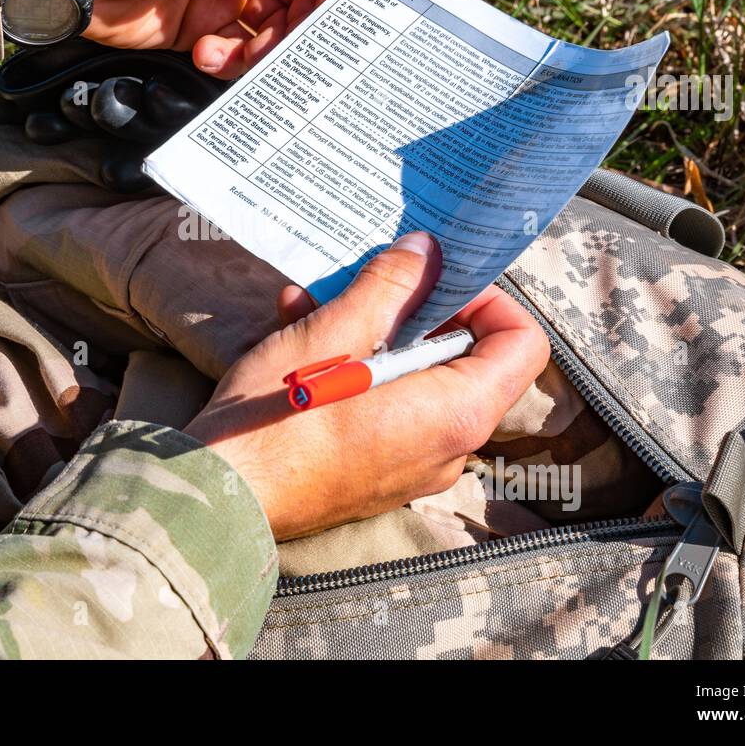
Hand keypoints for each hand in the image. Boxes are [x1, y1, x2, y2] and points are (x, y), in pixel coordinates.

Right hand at [183, 233, 549, 539]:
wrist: (222, 496)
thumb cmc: (282, 418)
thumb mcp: (336, 332)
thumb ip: (390, 286)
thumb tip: (426, 250)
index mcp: (457, 414)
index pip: (522, 344)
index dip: (490, 298)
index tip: (438, 277)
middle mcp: (448, 447)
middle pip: (464, 358)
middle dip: (413, 309)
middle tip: (370, 279)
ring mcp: (411, 464)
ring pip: (412, 378)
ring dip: (370, 331)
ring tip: (316, 300)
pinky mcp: (372, 470)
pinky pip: (382, 406)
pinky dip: (352, 368)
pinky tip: (297, 331)